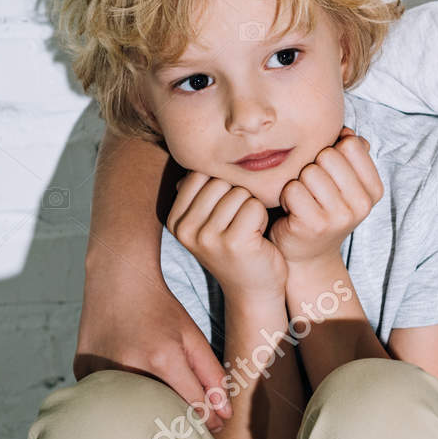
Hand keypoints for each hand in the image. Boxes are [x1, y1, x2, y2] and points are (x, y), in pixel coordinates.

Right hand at [73, 249, 230, 430]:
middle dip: (180, 421)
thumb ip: (212, 376)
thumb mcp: (194, 337)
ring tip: (160, 397)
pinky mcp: (83, 372)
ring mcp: (101, 371)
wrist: (117, 280)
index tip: (216, 427)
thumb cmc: (160, 309)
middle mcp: (129, 368)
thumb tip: (224, 415)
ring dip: (150, 412)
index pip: (193, 406)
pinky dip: (123, 397)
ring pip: (133, 411)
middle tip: (191, 420)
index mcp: (162, 359)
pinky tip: (130, 381)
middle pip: (162, 414)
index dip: (209, 420)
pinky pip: (109, 398)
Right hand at [167, 173, 288, 301]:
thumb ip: (199, 189)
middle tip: (239, 222)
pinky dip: (262, 216)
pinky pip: (254, 206)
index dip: (222, 186)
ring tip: (247, 229)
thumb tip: (192, 150)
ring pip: (239, 192)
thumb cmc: (236, 245)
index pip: (200, 175)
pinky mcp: (233, 242)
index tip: (225, 212)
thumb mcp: (210, 218)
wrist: (254, 288)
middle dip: (238, 195)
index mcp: (175, 219)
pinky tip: (257, 235)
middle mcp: (185, 229)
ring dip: (252, 207)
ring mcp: (207, 237)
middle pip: (221, 181)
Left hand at [270, 126, 383, 267]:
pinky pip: (293, 189)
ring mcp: (340, 217)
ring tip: (304, 200)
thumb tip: (346, 132)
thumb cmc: (323, 209)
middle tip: (313, 189)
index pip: (351, 145)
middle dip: (314, 166)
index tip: (329, 173)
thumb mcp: (344, 183)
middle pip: (328, 155)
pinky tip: (293, 210)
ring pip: (309, 171)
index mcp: (374, 190)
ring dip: (299, 182)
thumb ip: (351, 155)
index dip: (333, 153)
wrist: (307, 254)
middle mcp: (362, 204)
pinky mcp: (314, 225)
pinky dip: (287, 196)